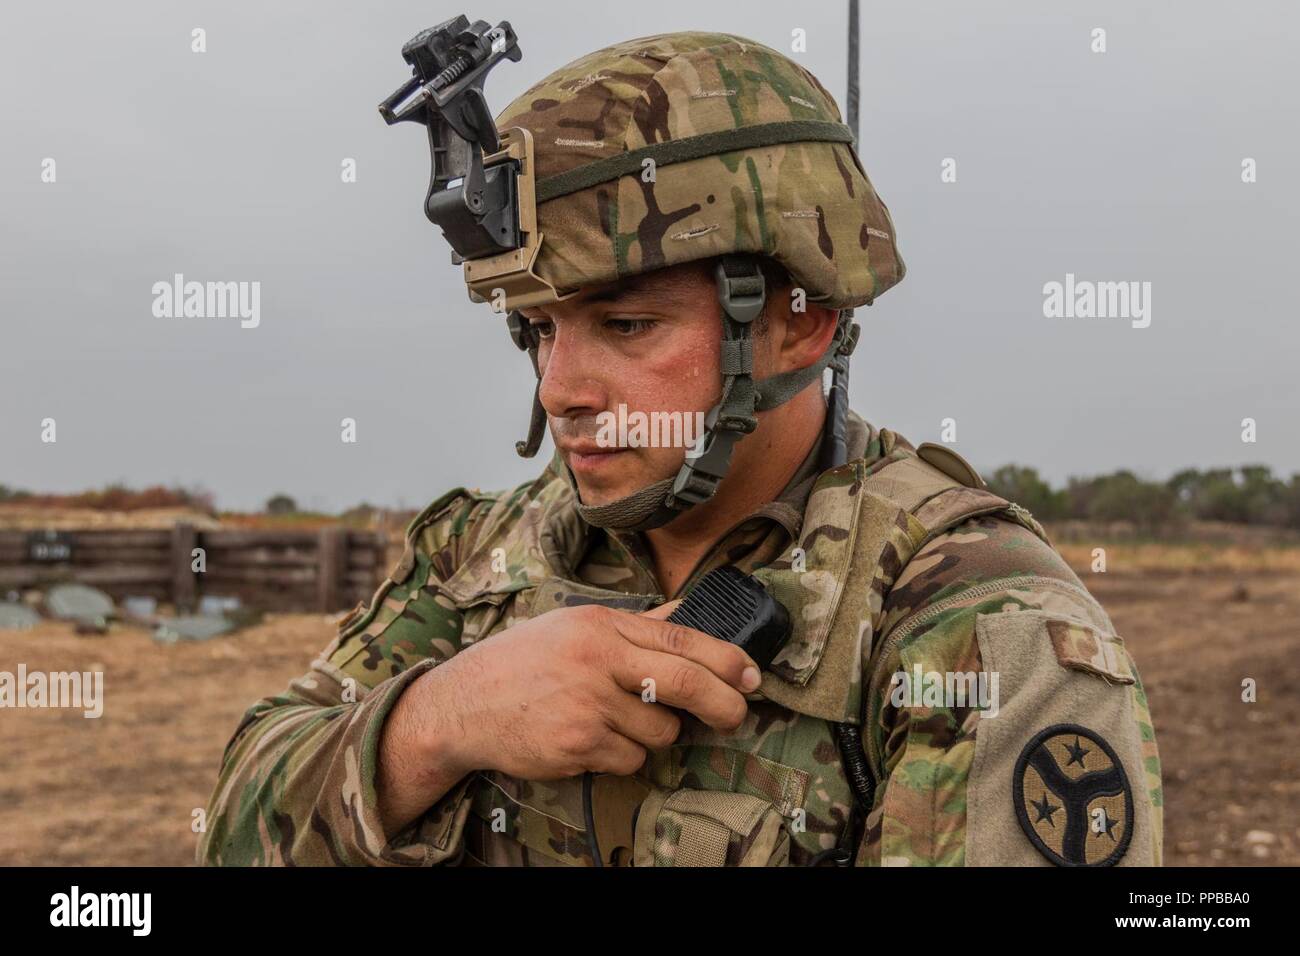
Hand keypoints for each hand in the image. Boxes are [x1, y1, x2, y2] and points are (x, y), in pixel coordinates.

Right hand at [376, 601, 759, 832]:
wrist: (464, 704)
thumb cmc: (524, 661)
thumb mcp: (576, 626)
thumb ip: (636, 626)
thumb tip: (689, 616)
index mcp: (601, 626)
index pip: (679, 638)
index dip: (725, 658)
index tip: (752, 674)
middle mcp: (596, 661)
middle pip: (684, 682)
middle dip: (723, 703)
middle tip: (738, 714)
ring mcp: (587, 706)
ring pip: (660, 731)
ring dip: (654, 733)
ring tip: (617, 720)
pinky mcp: (577, 746)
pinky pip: (630, 759)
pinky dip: (622, 755)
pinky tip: (591, 739)